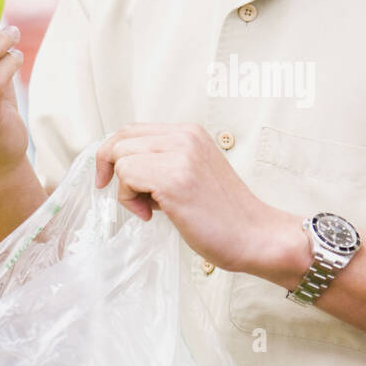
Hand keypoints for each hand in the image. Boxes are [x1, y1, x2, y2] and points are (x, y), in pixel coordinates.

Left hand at [95, 122, 297, 277]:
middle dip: (113, 171)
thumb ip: (163, 162)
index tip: (110, 179)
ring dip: (126, 188)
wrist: (255, 236)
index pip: (131, 130)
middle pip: (120, 140)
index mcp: (190, 132)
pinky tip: (152, 214)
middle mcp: (185, 136)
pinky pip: (127, 176)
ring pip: (121, 158)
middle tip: (131, 199)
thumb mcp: (192, 172)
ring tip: (150, 208)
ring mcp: (181, 155)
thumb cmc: (224, 215)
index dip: (113, 154)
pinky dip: (129, 200)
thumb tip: (122, 166)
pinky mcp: (174, 178)